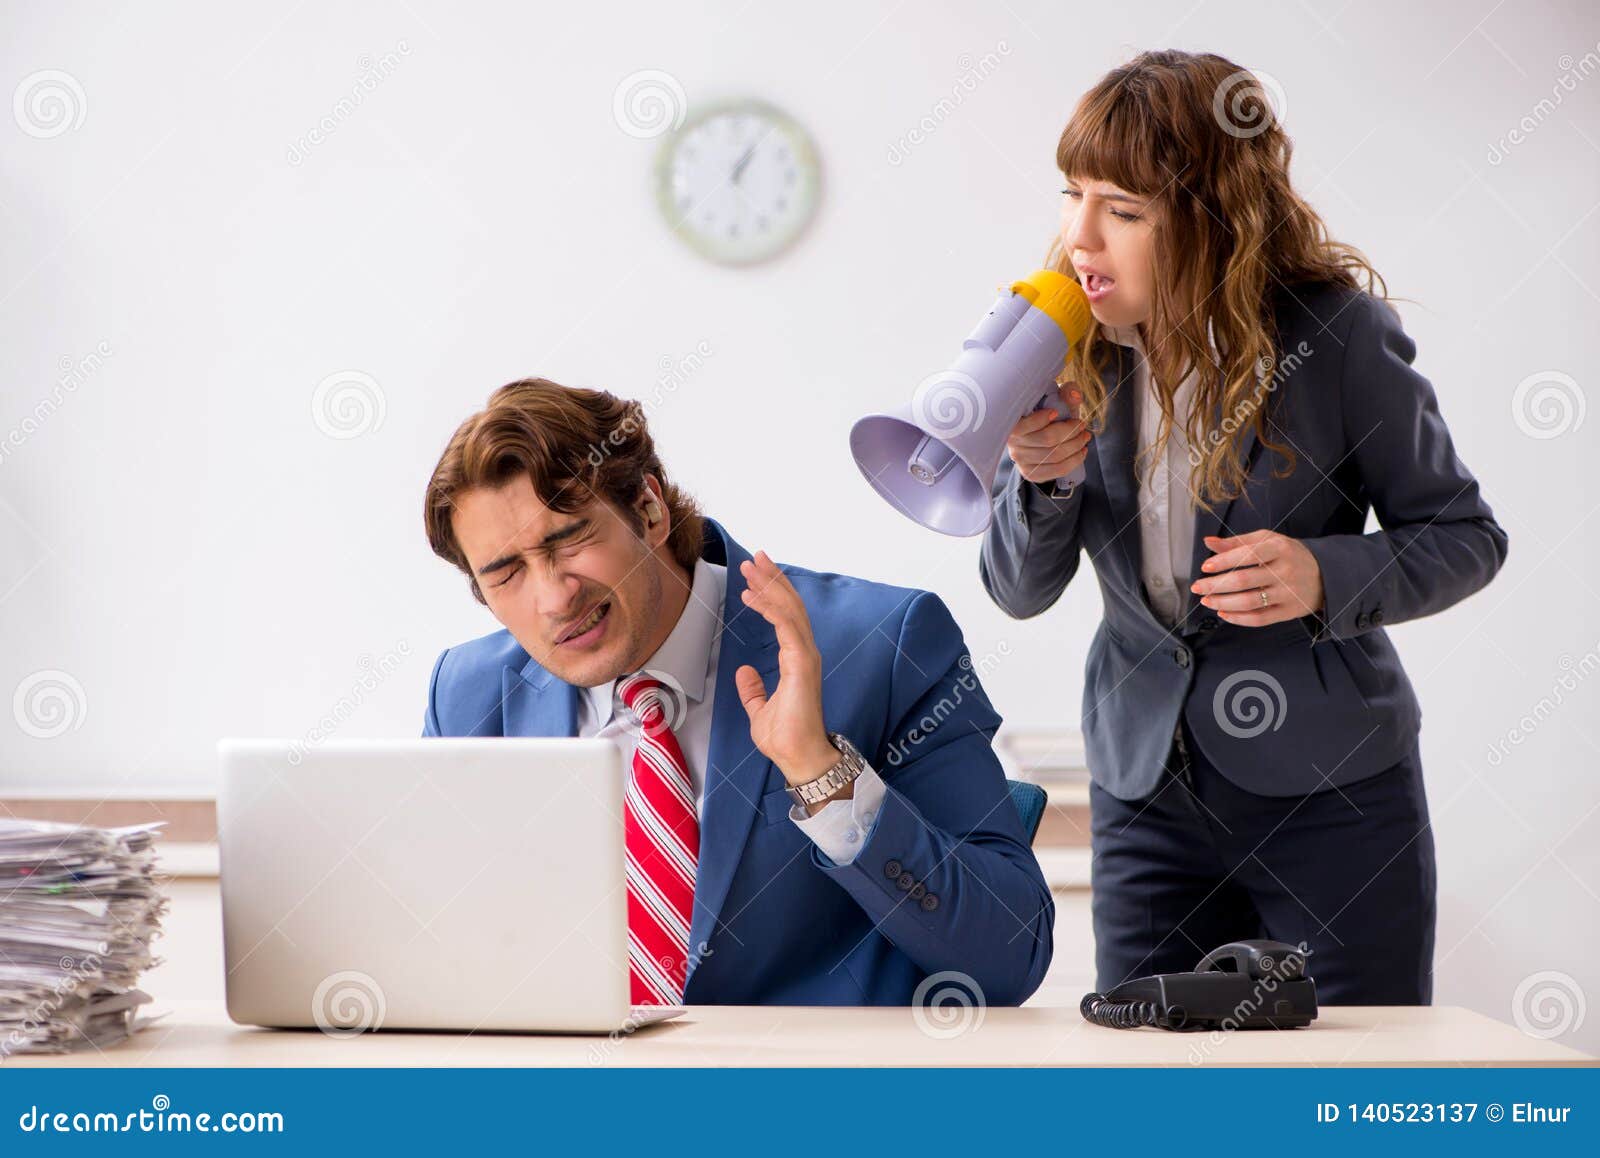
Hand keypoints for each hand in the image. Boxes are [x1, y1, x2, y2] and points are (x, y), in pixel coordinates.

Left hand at [734, 551, 844, 807]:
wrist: (799, 757)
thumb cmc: (785, 737)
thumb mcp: (759, 709)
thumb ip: (753, 689)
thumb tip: (745, 671)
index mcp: (796, 659)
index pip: (785, 617)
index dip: (772, 593)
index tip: (755, 575)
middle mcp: (804, 652)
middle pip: (790, 605)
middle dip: (772, 579)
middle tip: (755, 556)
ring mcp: (806, 656)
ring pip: (790, 610)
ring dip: (771, 586)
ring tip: (752, 566)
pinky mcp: (802, 663)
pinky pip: (787, 627)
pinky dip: (771, 608)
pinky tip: (756, 595)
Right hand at [1004, 384, 1091, 485]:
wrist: (1037, 434)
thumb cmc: (1045, 412)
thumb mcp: (1053, 398)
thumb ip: (1065, 392)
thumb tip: (1075, 396)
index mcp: (1012, 424)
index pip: (1026, 425)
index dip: (1042, 419)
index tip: (1056, 412)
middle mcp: (1014, 445)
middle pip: (1047, 440)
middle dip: (1071, 432)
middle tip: (1082, 425)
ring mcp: (1022, 462)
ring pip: (1055, 456)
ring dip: (1076, 445)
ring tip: (1085, 437)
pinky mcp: (1031, 474)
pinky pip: (1057, 470)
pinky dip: (1074, 461)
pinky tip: (1082, 452)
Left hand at [1191, 530, 1324, 626]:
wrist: (1324, 574)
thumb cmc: (1288, 554)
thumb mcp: (1267, 540)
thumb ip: (1237, 542)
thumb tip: (1208, 542)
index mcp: (1279, 548)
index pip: (1248, 555)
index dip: (1224, 561)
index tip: (1205, 567)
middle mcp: (1285, 571)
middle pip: (1244, 581)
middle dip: (1216, 585)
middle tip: (1197, 587)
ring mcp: (1287, 594)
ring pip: (1250, 602)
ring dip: (1223, 603)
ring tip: (1206, 600)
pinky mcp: (1289, 612)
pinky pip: (1260, 619)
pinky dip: (1238, 619)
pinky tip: (1223, 613)